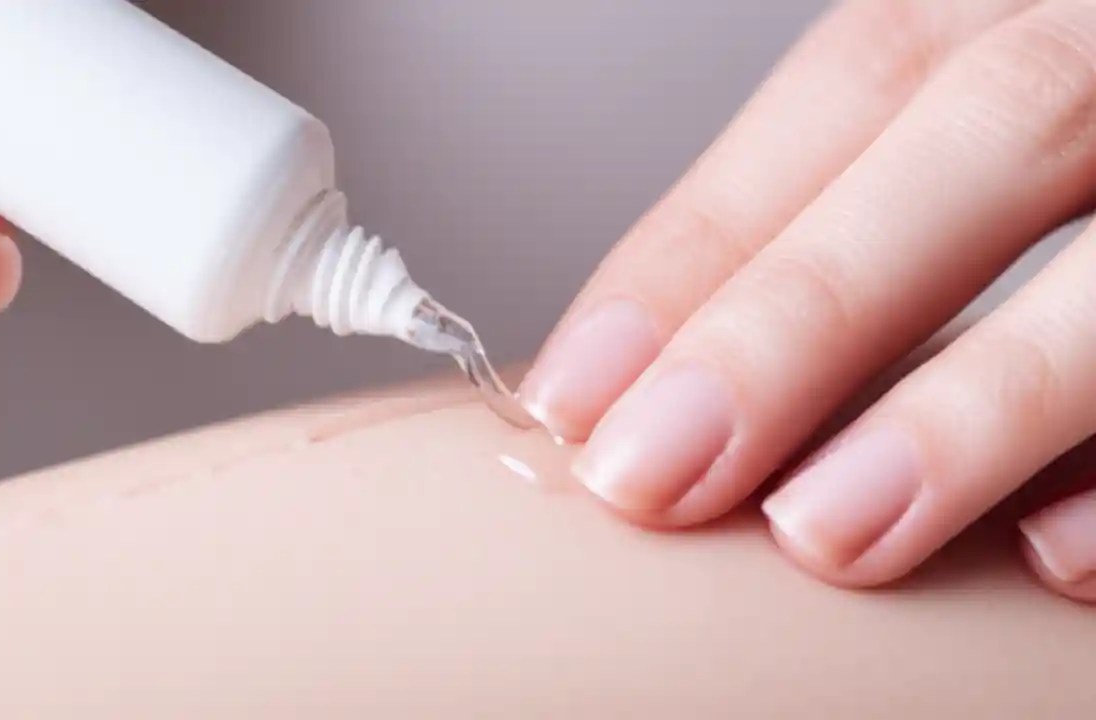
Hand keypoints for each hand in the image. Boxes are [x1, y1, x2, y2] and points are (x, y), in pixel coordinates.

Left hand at [520, 0, 1095, 602]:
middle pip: (985, 123)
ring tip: (828, 533)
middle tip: (652, 472)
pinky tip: (1060, 559)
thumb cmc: (1085, 160)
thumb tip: (683, 370)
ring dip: (977, 402)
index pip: (856, 77)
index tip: (579, 390)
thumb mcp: (1009, 119)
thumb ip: (879, 210)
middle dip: (804, 308)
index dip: (706, 236)